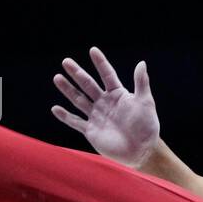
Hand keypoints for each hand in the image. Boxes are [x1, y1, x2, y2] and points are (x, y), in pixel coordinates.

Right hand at [52, 46, 159, 167]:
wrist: (142, 151)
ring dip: (68, 89)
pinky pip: (76, 122)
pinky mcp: (91, 131)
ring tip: (57, 78)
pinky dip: (65, 116)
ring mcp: (97, 116)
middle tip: (66, 61)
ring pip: (79, 100)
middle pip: (88, 85)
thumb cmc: (147, 126)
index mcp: (118, 95)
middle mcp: (105, 103)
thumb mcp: (145, 102)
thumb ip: (141, 83)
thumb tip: (141, 63)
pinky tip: (55, 108)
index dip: (100, 63)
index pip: (107, 75)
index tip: (93, 50)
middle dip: (77, 73)